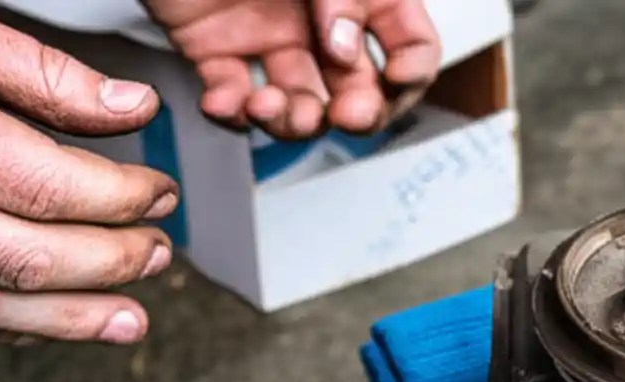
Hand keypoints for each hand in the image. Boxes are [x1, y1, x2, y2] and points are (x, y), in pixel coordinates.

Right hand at [0, 0, 179, 344]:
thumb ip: (28, 66)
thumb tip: (129, 108)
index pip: (44, 187)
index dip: (120, 199)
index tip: (157, 193)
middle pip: (26, 259)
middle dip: (113, 263)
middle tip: (158, 253)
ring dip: (72, 320)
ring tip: (129, 316)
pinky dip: (0, 331)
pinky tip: (46, 325)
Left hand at [144, 0, 440, 138]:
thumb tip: (346, 48)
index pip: (408, 41)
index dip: (410, 69)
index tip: (393, 80)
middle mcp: (317, 18)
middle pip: (357, 87)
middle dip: (356, 111)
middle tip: (347, 116)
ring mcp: (269, 36)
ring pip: (297, 104)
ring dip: (291, 121)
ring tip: (271, 107)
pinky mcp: (214, 49)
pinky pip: (231, 97)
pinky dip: (230, 112)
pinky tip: (226, 102)